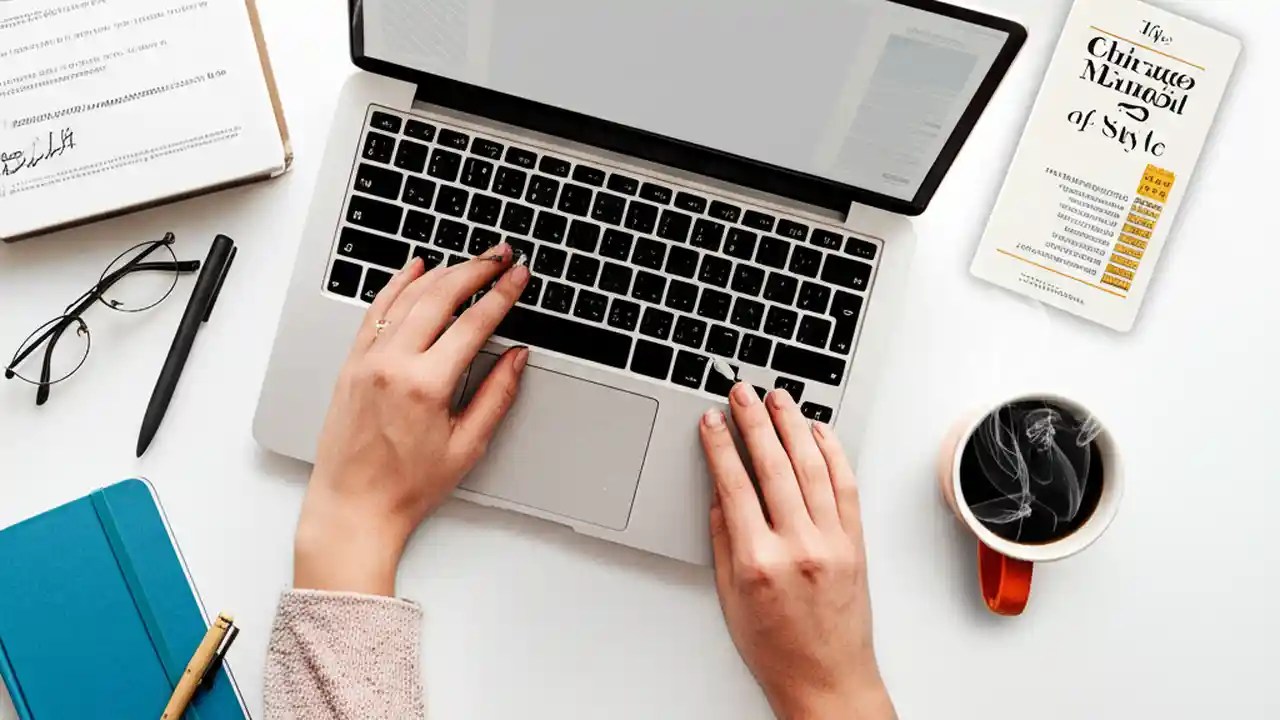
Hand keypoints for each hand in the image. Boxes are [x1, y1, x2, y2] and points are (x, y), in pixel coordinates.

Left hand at [294, 245, 530, 595]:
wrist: (353, 507)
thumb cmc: (406, 487)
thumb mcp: (467, 446)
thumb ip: (496, 395)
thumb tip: (517, 357)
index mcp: (425, 385)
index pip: (473, 323)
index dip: (502, 294)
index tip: (518, 276)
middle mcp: (392, 364)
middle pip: (440, 296)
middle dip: (475, 269)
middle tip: (499, 256)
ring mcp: (366, 360)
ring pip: (406, 297)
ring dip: (441, 272)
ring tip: (468, 261)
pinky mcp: (350, 364)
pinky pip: (375, 311)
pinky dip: (397, 285)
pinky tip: (414, 270)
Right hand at [700, 383, 895, 719]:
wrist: (827, 680)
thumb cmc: (776, 648)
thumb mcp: (730, 597)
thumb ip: (723, 540)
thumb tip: (720, 493)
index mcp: (758, 562)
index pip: (734, 486)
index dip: (720, 447)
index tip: (712, 421)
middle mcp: (799, 547)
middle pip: (773, 466)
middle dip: (755, 421)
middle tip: (742, 393)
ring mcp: (832, 542)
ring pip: (812, 467)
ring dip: (793, 426)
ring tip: (779, 399)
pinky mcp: (856, 544)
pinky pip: (845, 486)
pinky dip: (832, 453)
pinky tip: (818, 432)